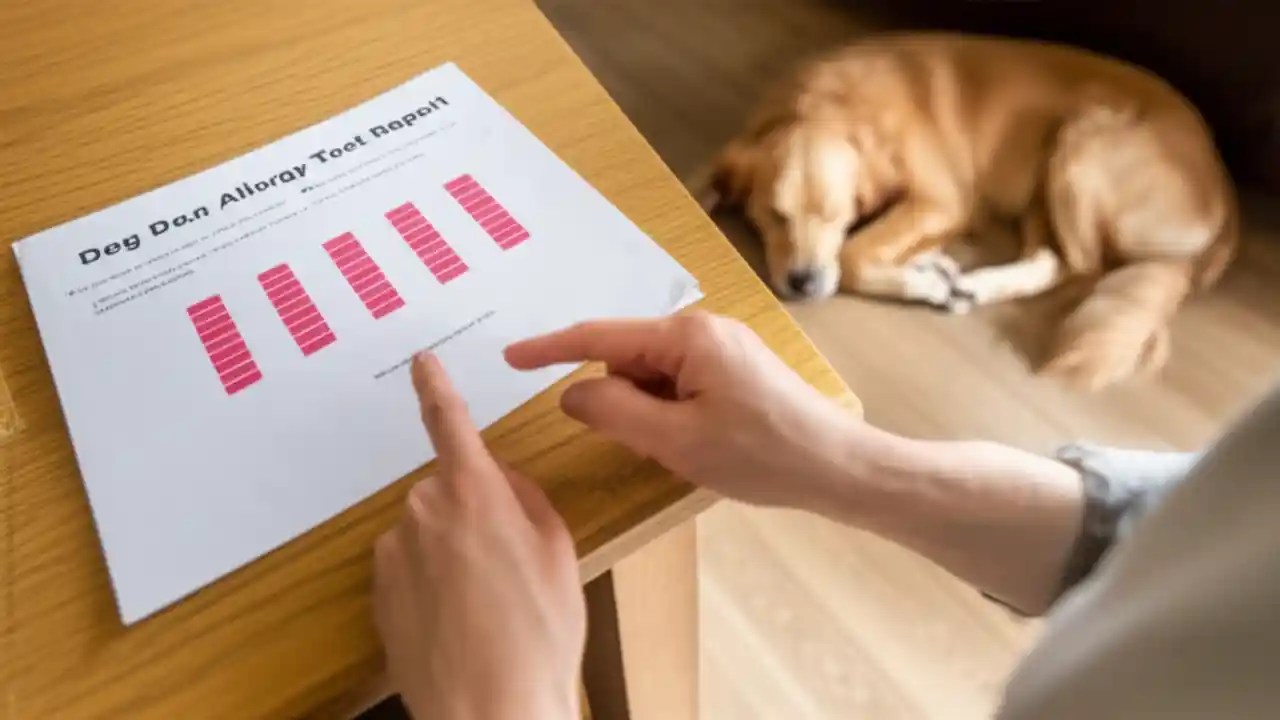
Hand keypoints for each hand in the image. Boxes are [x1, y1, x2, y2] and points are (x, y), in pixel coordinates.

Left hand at [373, 353, 584, 719]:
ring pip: (430, 533)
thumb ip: (527, 502)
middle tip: (513, 565)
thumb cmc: (538, 631)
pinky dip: (433, 586)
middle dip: (476, 513)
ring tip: (490, 606)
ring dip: (453, 553)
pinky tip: (461, 624)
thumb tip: (503, 485)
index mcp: (474, 491)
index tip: (421, 362)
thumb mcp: (557, 553)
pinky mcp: (380, 593)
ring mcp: (396, 554)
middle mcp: (424, 511)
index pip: (448, 422)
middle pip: (450, 491)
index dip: (435, 387)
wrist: (489, 708)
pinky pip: (411, 570)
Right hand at [504, 312, 866, 509]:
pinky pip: (678, 384)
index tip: (509, 358)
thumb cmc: (760, 454)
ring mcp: (722, 348)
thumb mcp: (674, 441)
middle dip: (618, 399)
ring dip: (647, 412)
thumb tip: (573, 394)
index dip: (549, 349)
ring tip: (685, 451)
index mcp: (686, 336)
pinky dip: (668, 413)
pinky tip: (694, 445)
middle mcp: (703, 329)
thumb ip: (614, 412)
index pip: (599, 336)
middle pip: (627, 357)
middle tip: (649, 445)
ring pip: (653, 375)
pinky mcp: (735, 370)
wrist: (838, 466)